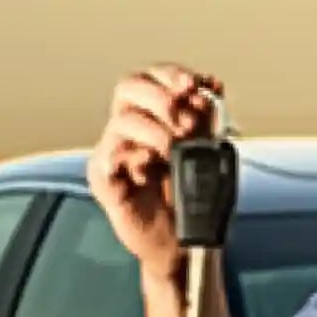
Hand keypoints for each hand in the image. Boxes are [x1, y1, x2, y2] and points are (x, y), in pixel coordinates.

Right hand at [87, 62, 224, 282]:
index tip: (193, 85)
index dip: (171, 74)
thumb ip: (208, 119)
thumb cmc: (196, 195)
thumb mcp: (210, 152)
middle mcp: (131, 128)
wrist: (187, 241)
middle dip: (161, 97)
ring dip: (156, 130)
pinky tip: (151, 167)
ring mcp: (115, 152)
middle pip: (130, 87)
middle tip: (186, 122)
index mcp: (155, 116)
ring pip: (123, 121)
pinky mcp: (105, 180)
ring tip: (176, 150)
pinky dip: (133, 156)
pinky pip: (107, 158)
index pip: (153, 77)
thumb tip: (211, 86)